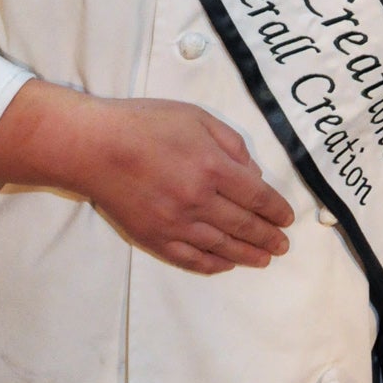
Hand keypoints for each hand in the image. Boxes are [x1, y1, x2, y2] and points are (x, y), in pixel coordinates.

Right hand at [77, 98, 296, 273]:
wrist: (94, 147)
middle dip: (268, 237)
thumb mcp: (197, 118)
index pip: (257, 196)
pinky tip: (226, 265)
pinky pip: (190, 258)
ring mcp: (175, 223)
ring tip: (265, 259)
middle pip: (243, 225)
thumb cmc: (146, 124)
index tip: (288, 218)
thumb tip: (253, 173)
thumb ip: (232, 144)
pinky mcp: (154, 238)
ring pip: (221, 246)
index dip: (276, 210)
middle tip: (284, 245)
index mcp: (212, 167)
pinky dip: (212, 264)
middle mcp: (198, 200)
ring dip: (247, 255)